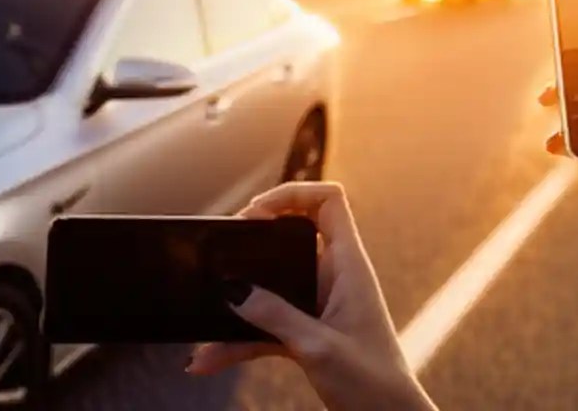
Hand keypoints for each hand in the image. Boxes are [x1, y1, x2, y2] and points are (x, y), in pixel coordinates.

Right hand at [186, 182, 435, 410]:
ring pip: (270, 285)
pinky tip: (209, 359)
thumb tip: (233, 290)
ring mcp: (318, 303)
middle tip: (223, 252)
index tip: (256, 215)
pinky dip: (237, 340)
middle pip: (290, 233)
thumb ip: (274, 315)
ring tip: (204, 317)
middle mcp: (333, 276)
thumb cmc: (373, 384)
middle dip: (251, 241)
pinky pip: (264, 324)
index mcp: (349, 265)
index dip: (292, 194)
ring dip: (237, 301)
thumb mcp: (318, 347)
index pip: (329, 201)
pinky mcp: (306, 331)